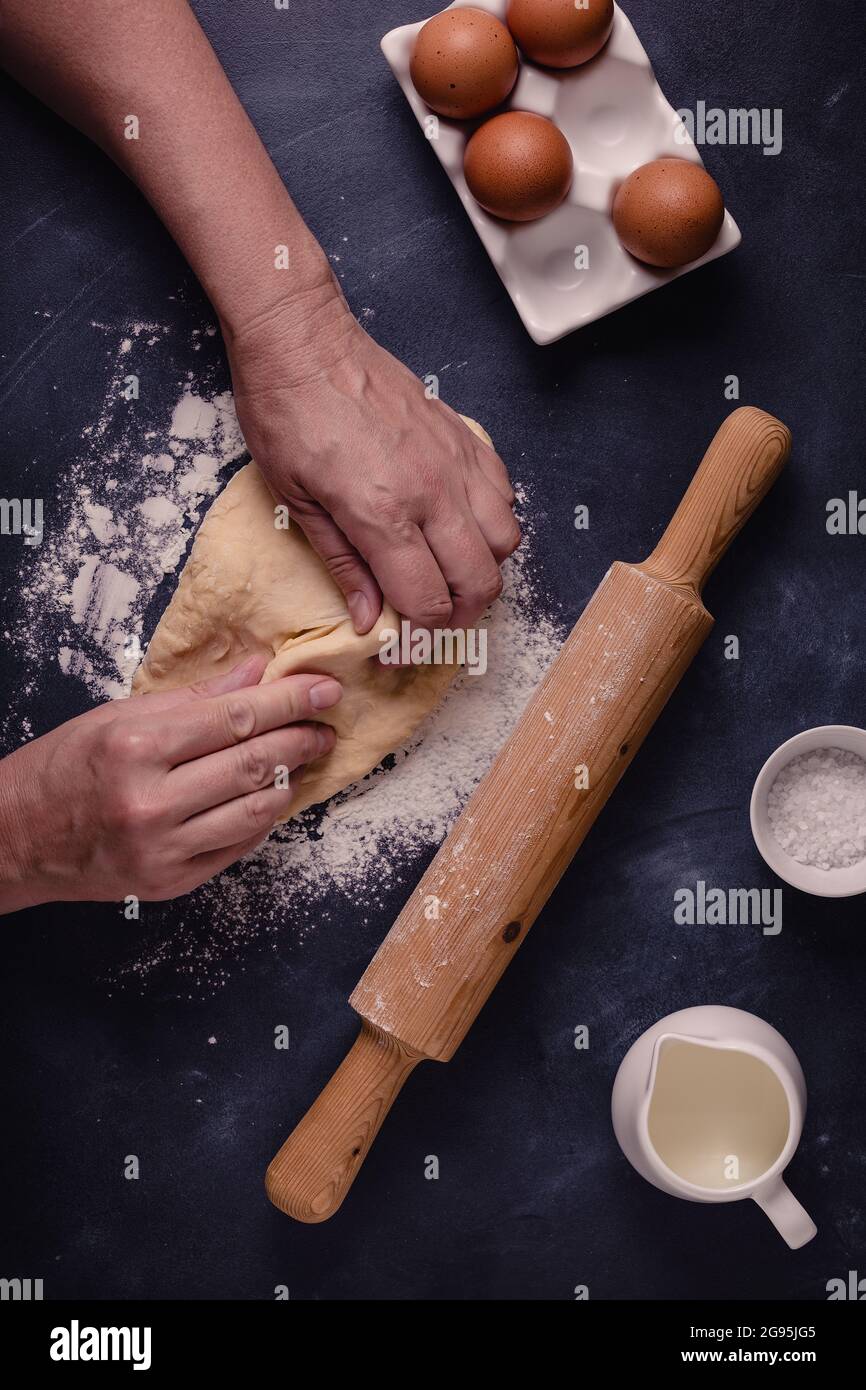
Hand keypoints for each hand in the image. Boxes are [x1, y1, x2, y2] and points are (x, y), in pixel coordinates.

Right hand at [0, 657, 340, 912]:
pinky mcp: (170, 882)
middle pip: (253, 764)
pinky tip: (271, 795)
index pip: (236, 719)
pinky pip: (238, 846)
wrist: (15, 838)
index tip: (324, 690)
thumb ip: (193, 698)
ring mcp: (163, 849)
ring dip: (290, 781)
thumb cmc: (62, 767)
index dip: (289, 701)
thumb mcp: (118, 715)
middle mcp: (152, 801)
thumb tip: (255, 674)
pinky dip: (262, 818)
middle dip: (301, 738)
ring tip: (304, 757)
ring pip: (255, 810)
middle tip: (326, 724)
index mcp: (136, 746)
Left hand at [225, 291, 520, 634]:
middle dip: (460, 617)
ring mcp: (454, 462)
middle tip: (431, 623)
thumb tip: (369, 616)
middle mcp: (431, 491)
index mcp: (382, 513)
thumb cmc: (285, 414)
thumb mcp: (296, 500)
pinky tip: (461, 526)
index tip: (400, 647)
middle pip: (479, 581)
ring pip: (505, 541)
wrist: (303, 340)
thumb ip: (342, 563)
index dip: (419, 638)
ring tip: (448, 575)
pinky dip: (494, 522)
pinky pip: (504, 494)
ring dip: (483, 570)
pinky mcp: (463, 437)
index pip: (428, 600)